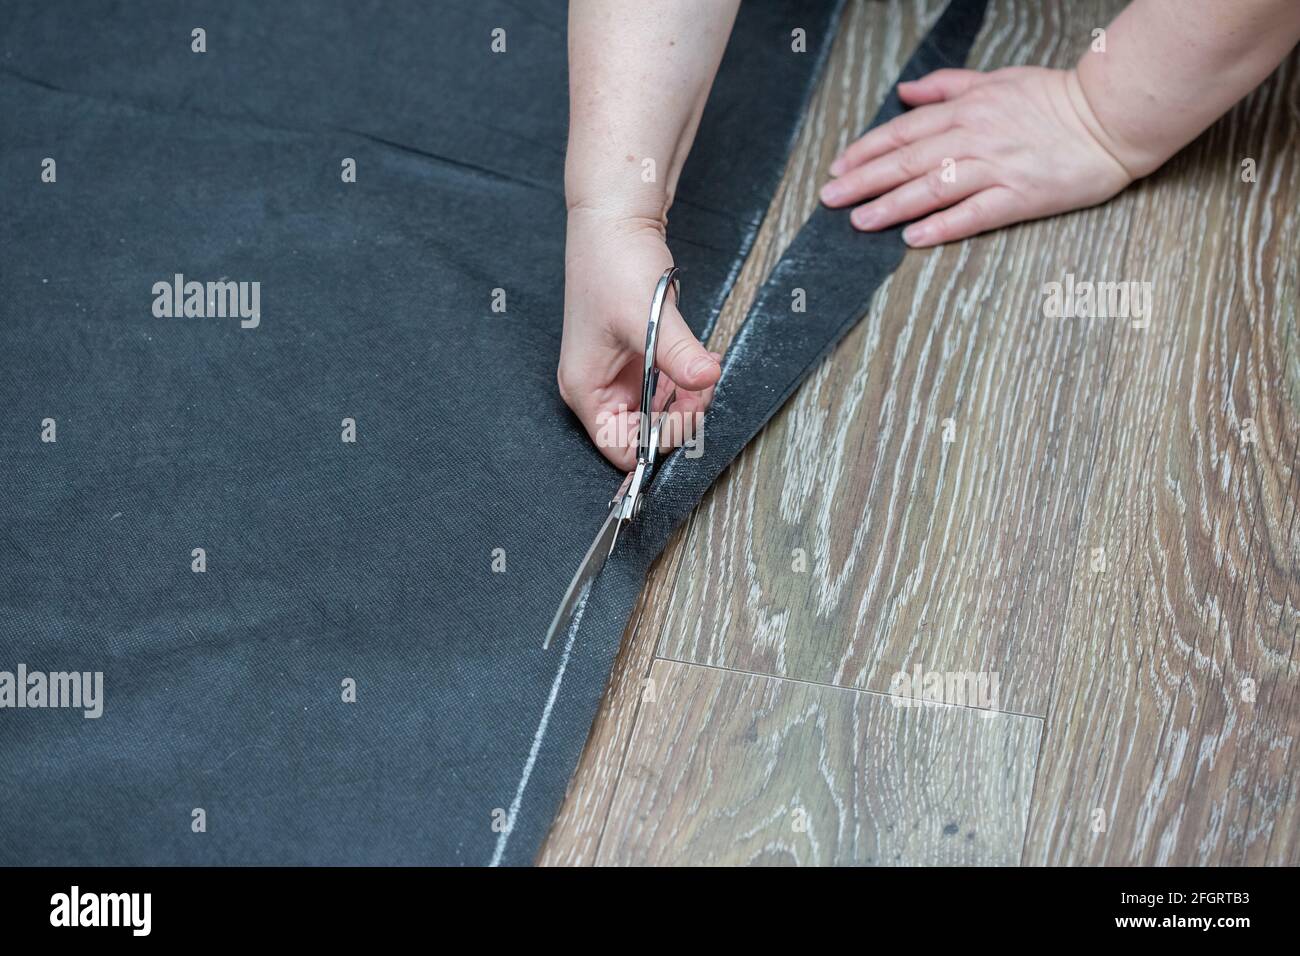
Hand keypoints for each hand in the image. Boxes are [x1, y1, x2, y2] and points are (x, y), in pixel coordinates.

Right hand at [558, 206, 720, 470]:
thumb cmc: (613, 263)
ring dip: (686, 403)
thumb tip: (707, 379)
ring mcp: (615, 375)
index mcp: (585, 389)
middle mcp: (596, 388)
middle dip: (678, 419)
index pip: (620, 447)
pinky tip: (701, 362)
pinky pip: (663, 390)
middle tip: (704, 388)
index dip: (659, 441)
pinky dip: (685, 385)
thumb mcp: (648, 314)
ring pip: (656, 414)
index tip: (691, 410)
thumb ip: (678, 353)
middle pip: (641, 436)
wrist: (615, 219)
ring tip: (705, 370)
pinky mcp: (634, 359)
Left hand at [819, 67, 1135, 246]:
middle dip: (864, 180)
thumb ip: (947, 87)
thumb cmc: (1055, 99)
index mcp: (967, 109)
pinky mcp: (1020, 196)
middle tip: (830, 200)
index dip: (866, 151)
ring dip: (891, 205)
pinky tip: (913, 237)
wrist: (1112, 117)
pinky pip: (973, 214)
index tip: (837, 168)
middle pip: (908, 161)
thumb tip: (905, 92)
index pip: (903, 132)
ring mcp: (997, 167)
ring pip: (932, 187)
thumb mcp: (997, 79)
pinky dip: (941, 226)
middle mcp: (975, 137)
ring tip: (859, 221)